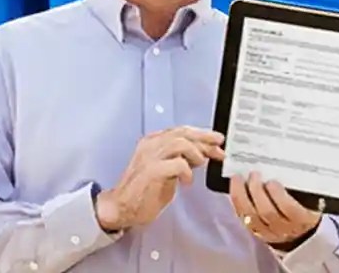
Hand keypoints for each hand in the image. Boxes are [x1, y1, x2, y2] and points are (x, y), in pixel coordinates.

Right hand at [95, 126, 225, 231]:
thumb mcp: (166, 171)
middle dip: (205, 141)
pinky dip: (187, 171)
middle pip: (183, 133)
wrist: (121, 208)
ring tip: (200, 165)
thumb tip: (201, 155)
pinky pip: (176, 164)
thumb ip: (181, 160)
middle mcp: (150, 145)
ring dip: (196, 153)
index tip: (217, 142)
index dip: (202, 135)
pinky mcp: (151, 171)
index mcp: (153, 142)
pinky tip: (187, 181)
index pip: (181, 131)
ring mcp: (149, 156)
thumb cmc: (143, 191)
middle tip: (218, 150)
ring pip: (180, 143)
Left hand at [228, 171, 322, 245]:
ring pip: (251, 217)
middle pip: (267, 212)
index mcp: (303, 218)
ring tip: (239, 178)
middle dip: (257, 191)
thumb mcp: (310, 197)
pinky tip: (235, 188)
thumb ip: (301, 185)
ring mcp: (269, 232)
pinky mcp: (255, 232)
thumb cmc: (305, 206)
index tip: (272, 181)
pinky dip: (237, 202)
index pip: (290, 209)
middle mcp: (286, 228)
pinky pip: (243, 218)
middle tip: (254, 174)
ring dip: (242, 196)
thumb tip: (287, 161)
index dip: (279, 195)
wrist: (299, 229)